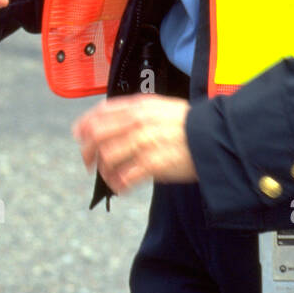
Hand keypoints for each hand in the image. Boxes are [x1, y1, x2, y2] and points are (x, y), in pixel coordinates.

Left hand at [72, 95, 197, 193]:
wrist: (214, 136)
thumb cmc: (190, 125)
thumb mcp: (162, 108)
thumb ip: (137, 113)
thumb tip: (114, 122)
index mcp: (140, 106)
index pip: (101, 111)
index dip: (85, 123)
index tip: (79, 134)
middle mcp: (138, 121)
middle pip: (98, 135)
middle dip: (88, 150)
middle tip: (88, 163)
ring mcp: (144, 142)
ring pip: (108, 157)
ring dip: (104, 171)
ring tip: (110, 178)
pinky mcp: (152, 163)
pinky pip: (124, 176)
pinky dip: (119, 184)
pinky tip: (122, 187)